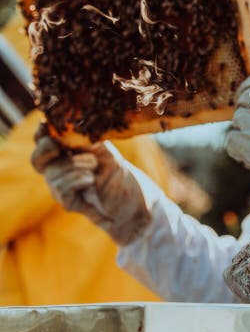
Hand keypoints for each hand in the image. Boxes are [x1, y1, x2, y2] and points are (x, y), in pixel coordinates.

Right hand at [31, 125, 150, 244]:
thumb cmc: (115, 170)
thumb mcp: (103, 149)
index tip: (45, 128)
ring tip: (93, 165)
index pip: (42, 143)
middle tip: (61, 147)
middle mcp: (57, 171)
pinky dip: (77, 180)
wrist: (130, 196)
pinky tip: (91, 179)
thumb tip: (72, 132)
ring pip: (52, 174)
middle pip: (37, 160)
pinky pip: (62, 190)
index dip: (40, 136)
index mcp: (63, 154)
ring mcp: (60, 187)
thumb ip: (86, 140)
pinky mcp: (69, 202)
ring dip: (74, 166)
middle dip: (47, 150)